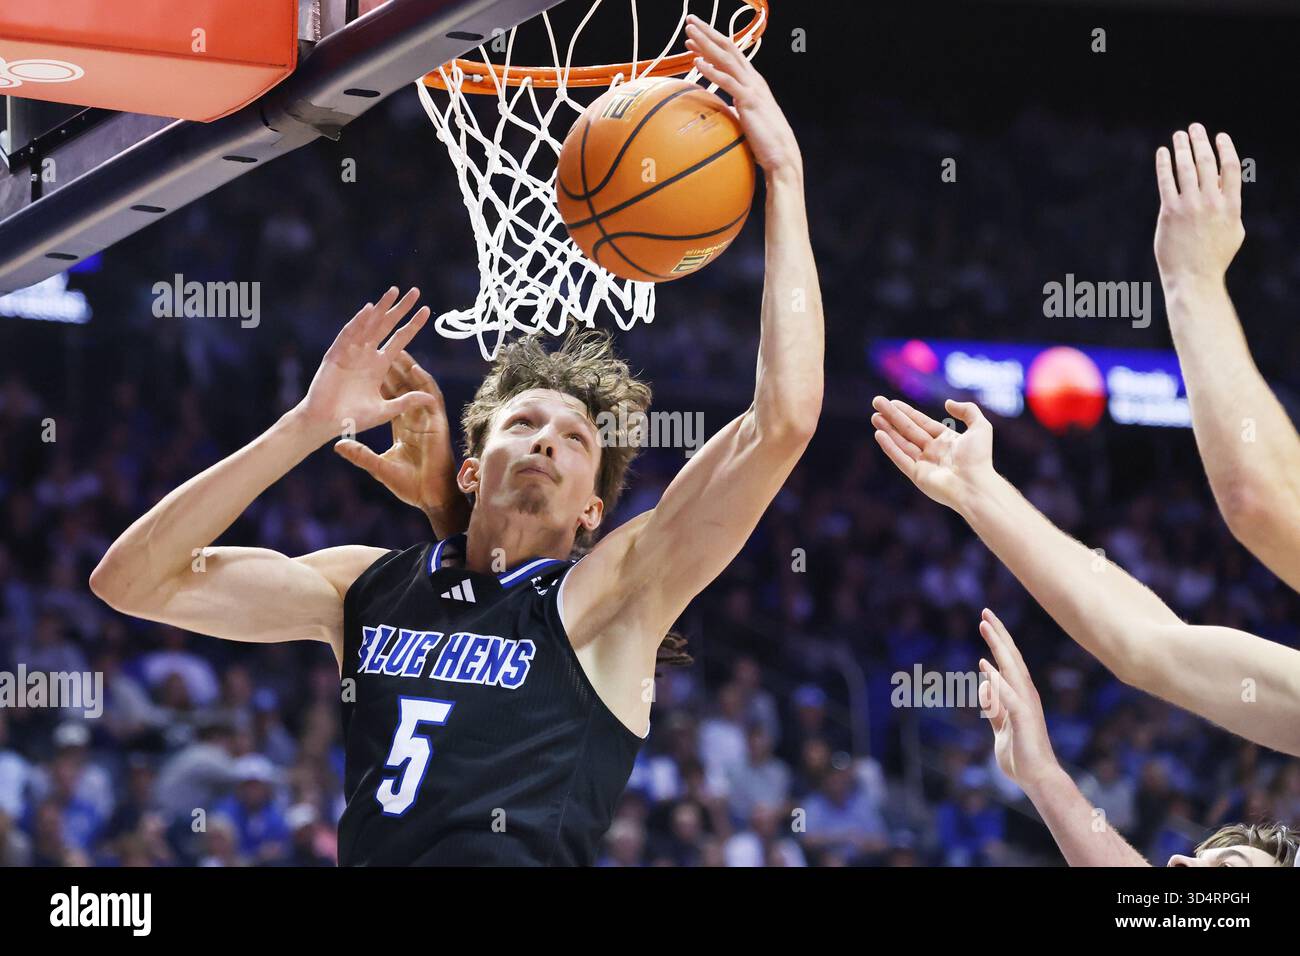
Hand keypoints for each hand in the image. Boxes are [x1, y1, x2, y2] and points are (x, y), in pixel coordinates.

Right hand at [295, 287, 436, 442]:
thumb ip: (405, 403)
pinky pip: (348, 335)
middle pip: (387, 326)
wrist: (326, 423)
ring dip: (381, 308)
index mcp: (379, 366)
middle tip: (415, 291)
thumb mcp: (385, 410)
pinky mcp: (335, 355)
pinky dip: (358, 322)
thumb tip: (429, 398)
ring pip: (368, 325)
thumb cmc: (353, 418)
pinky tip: (369, 309)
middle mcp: (366, 355)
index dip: (413, 325)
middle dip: (400, 309)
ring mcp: (351, 353)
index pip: (400, 340)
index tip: (427, 311)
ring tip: (394, 292)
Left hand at [334, 350, 468, 530]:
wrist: (430, 497)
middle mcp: (415, 418)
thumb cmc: (408, 485)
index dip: (379, 381)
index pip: (388, 398)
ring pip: (417, 388)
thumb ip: (360, 454)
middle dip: (393, 368)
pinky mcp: (437, 423)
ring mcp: (428, 420)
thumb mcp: (377, 466)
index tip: (367, 365)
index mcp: (402, 426)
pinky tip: (416, 369)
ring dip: (409, 369)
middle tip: (380, 348)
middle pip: (402, 387)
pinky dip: (424, 384)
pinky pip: (431, 399)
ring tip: (398, 349)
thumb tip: (338, 445)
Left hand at [684, 14, 800, 177]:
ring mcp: (752, 88)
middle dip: (708, 33)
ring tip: (689, 34)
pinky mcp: (749, 101)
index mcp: (753, 82)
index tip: (693, 39)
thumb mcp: (747, 119)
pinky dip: (712, 71)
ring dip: (707, 44)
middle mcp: (753, 79)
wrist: (782, 154)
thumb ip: (736, 109)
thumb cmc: (765, 141)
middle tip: (690, 21)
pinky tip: (697, 63)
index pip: (730, 56)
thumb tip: (723, 110)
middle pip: (728, 48)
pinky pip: (727, 82)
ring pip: (726, 59)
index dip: (712, 44)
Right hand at [871, 396, 994, 511]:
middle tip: (876, 402)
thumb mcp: (980, 427)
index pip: (922, 422)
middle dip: (892, 416)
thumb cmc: (979, 458)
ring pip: (901, 442)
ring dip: (887, 429)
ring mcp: (924, 464)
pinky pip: (900, 458)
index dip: (907, 412)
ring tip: (874, 417)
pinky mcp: (917, 476)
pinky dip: (889, 447)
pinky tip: (879, 434)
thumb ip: (968, 410)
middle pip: (908, 430)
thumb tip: (947, 403)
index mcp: (946, 440)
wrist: (975, 485)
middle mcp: (933, 451)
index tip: (892, 402)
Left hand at [976, 609, 1058, 790]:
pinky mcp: (1023, 719)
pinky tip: (985, 665)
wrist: (1036, 778)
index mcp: (1019, 694)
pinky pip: (1008, 696)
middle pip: (1011, 658)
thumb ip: (992, 707)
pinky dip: (997, 680)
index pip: (1007, 661)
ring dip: (998, 647)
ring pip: (1011, 670)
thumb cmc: (1020, 753)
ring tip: (985, 626)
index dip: (997, 641)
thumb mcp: (999, 726)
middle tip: (985, 612)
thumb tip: (985, 684)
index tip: (986, 621)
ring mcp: (1026, 705)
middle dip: (998, 634)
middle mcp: (1025, 694)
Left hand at [1154, 124, 1244, 283]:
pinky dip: (1164, 164)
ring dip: (1182, 148)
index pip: (1231, 168)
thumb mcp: (1234, 231)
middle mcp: (1212, 202)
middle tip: (1195, 128)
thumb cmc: (1214, 258)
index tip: (1219, 136)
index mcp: (1231, 206)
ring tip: (1179, 135)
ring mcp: (1190, 207)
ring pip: (1186, 168)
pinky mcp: (1169, 212)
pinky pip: (1166, 181)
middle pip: (1207, 162)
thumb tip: (1224, 187)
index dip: (1225, 148)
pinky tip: (1162, 153)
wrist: (1193, 279)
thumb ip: (1231, 207)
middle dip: (1201, 141)